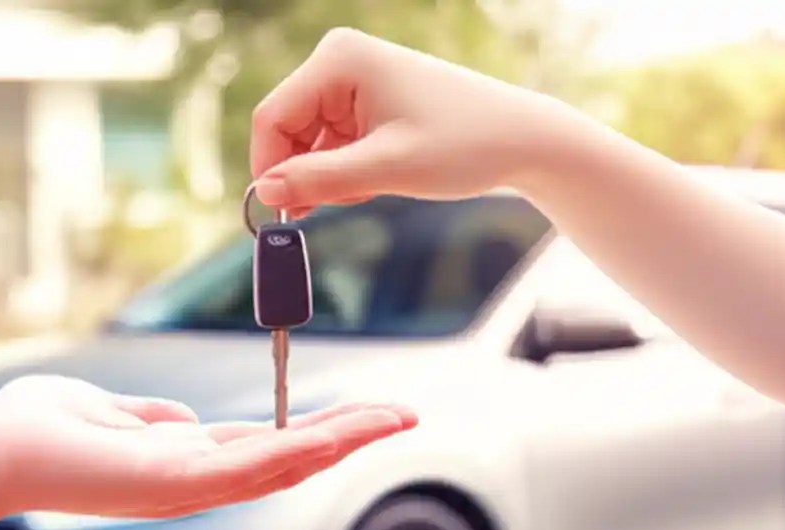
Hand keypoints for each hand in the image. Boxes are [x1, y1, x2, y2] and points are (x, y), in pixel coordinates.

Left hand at [0, 376, 416, 517]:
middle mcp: (195, 480)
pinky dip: (290, 453)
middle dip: (350, 437)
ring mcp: (184, 486)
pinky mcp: (167, 482)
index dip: (322, 431)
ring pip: (279, 465)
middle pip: (289, 458)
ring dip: (338, 443)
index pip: (269, 445)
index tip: (367, 412)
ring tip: (390, 420)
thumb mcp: (111, 411)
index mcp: (186, 459)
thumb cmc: (41, 427)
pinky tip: (329, 439)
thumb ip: (151, 417)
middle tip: (405, 415)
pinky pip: (241, 469)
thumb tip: (180, 419)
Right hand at [250, 27, 556, 214]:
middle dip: (306, 175)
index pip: (272, 118)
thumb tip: (264, 192)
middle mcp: (339, 61)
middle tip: (333, 207)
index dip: (268, 169)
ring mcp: (352, 82)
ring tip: (374, 188)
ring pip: (308, 145)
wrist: (521, 140)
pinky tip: (378, 182)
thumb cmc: (463, 145)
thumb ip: (320, 180)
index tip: (280, 215)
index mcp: (339, 59)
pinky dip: (346, 173)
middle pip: (286, 132)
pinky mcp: (365, 104)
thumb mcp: (387, 169)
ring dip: (330, 179)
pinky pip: (331, 146)